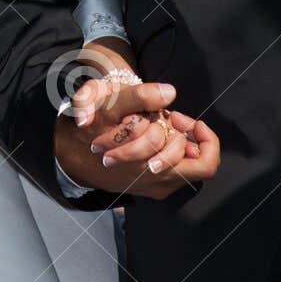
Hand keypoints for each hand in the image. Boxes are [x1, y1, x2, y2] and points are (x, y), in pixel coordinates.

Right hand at [56, 75, 220, 200]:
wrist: (76, 153)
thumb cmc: (95, 125)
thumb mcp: (110, 102)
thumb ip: (140, 96)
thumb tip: (169, 93)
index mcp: (149, 164)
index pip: (204, 161)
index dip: (200, 134)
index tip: (179, 117)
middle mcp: (157, 181)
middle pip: (199, 165)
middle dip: (187, 136)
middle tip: (170, 118)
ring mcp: (156, 186)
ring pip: (189, 168)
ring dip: (180, 143)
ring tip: (161, 126)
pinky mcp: (154, 188)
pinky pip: (179, 172)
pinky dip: (174, 152)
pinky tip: (158, 137)